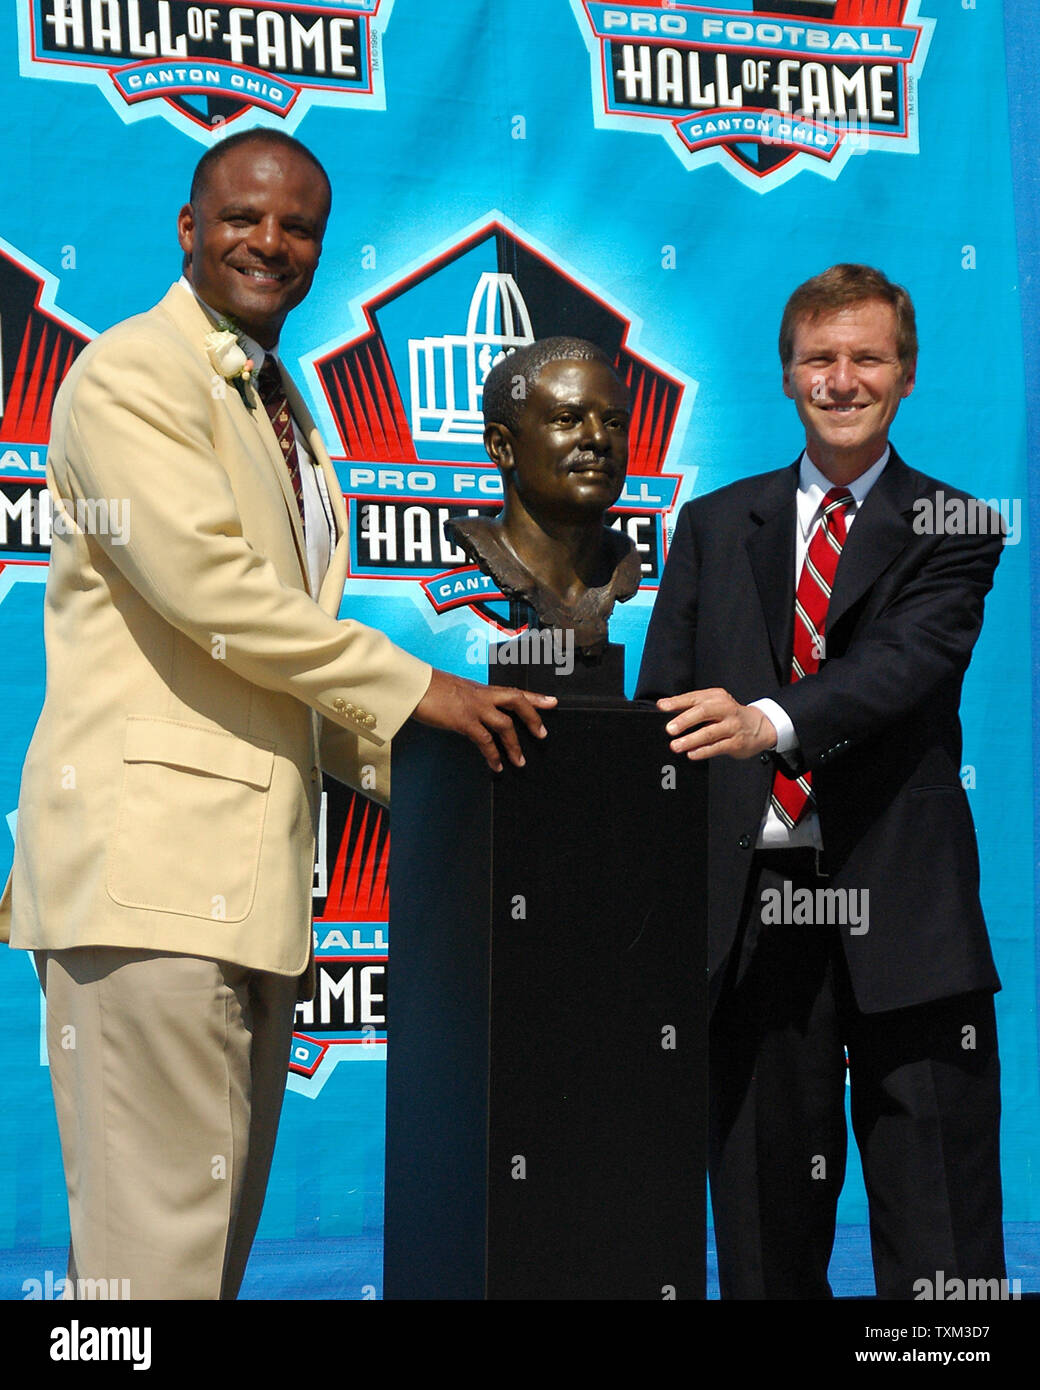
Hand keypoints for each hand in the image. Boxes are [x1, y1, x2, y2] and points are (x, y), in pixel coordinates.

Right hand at [412, 668, 555, 770]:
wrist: (413, 685)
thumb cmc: (429, 688)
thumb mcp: (455, 691)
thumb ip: (469, 700)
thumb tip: (474, 711)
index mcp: (481, 689)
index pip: (513, 690)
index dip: (535, 696)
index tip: (552, 702)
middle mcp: (482, 696)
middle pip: (517, 702)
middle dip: (533, 718)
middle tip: (542, 734)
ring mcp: (475, 708)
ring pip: (505, 725)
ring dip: (514, 746)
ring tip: (520, 762)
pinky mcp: (464, 721)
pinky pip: (485, 741)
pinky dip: (493, 755)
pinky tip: (496, 766)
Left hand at [657, 688, 776, 760]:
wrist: (759, 726)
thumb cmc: (729, 715)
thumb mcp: (714, 705)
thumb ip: (692, 706)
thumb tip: (666, 710)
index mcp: (716, 697)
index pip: (694, 697)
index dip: (676, 702)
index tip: (662, 706)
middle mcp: (725, 709)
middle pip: (703, 712)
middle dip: (684, 720)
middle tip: (669, 729)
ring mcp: (732, 726)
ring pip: (709, 733)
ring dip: (690, 740)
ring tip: (676, 746)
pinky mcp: (736, 742)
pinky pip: (717, 747)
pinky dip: (703, 751)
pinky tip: (691, 754)